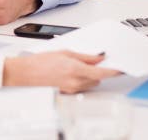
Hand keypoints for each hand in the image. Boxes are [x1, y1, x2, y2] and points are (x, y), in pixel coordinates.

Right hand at [3, 51, 119, 93]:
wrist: (25, 75)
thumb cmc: (40, 63)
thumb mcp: (65, 53)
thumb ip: (85, 56)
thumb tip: (99, 57)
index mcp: (76, 69)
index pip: (102, 72)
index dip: (114, 71)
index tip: (121, 68)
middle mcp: (76, 82)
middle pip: (97, 78)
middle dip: (96, 70)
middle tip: (88, 61)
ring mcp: (72, 90)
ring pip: (90, 83)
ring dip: (88, 75)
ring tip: (73, 66)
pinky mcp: (68, 94)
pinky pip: (81, 88)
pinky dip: (81, 80)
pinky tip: (69, 73)